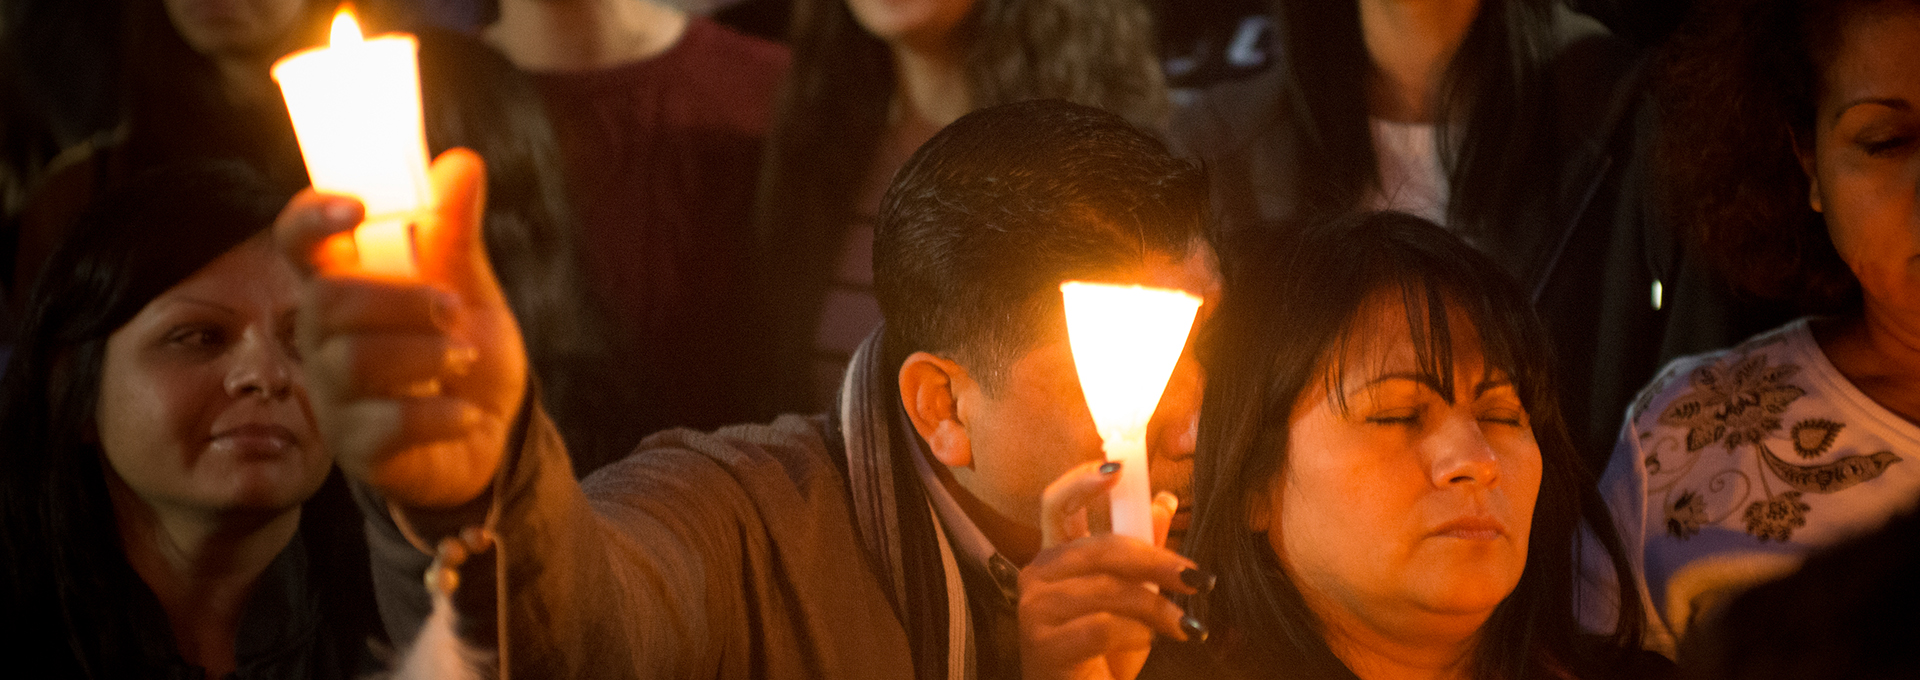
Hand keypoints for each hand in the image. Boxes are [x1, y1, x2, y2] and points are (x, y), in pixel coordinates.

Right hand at [274, 148, 527, 508]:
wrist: (493, 433)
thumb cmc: (463, 350)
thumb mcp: (469, 285)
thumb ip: (454, 230)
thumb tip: (459, 162)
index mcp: (345, 286)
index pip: (298, 242)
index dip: (313, 218)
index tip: (357, 206)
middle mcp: (323, 339)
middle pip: (326, 301)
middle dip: (400, 299)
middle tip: (454, 310)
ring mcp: (334, 396)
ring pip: (351, 361)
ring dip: (423, 354)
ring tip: (465, 357)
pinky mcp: (358, 449)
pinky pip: (384, 426)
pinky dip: (438, 414)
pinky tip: (466, 413)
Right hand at [1019, 461, 1207, 679]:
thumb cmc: (1105, 653)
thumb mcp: (1134, 598)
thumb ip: (1143, 548)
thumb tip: (1162, 500)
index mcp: (1056, 557)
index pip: (1055, 504)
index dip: (1082, 481)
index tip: (1118, 467)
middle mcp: (1037, 575)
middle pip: (1101, 548)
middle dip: (1158, 561)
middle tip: (1198, 578)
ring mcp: (1034, 608)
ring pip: (1108, 590)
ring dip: (1157, 608)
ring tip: (1186, 626)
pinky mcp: (1042, 643)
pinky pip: (1102, 626)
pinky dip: (1137, 633)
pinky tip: (1151, 641)